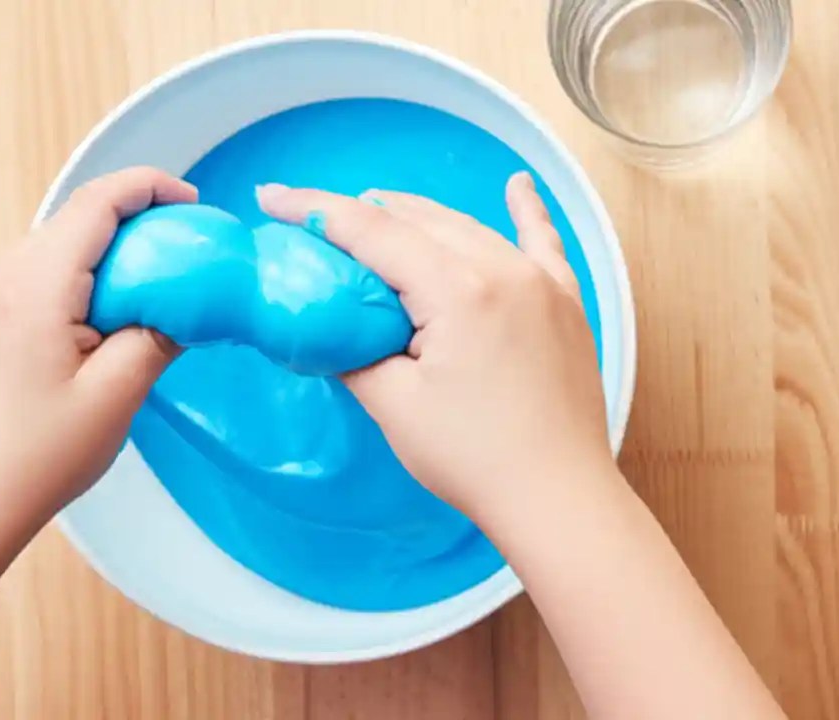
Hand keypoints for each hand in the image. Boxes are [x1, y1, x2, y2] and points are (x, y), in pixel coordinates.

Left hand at [0, 167, 195, 523]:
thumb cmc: (41, 455)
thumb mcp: (117, 395)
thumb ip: (158, 334)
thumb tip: (189, 303)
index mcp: (35, 283)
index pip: (96, 203)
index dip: (149, 187)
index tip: (193, 204)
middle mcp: (1, 273)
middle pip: (77, 220)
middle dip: (136, 223)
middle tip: (186, 254)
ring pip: (59, 246)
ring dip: (110, 255)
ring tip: (155, 289)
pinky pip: (41, 274)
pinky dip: (83, 279)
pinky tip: (109, 318)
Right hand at [257, 173, 616, 520]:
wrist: (559, 499)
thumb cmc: (474, 459)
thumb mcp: (394, 405)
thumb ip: (354, 352)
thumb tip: (332, 327)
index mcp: (457, 289)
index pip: (372, 232)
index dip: (316, 209)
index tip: (274, 196)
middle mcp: (503, 269)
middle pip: (419, 220)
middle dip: (363, 213)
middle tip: (316, 222)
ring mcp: (541, 282)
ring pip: (468, 227)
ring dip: (419, 218)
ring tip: (378, 210)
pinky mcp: (565, 304)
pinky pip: (542, 242)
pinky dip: (524, 212)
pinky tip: (517, 185)